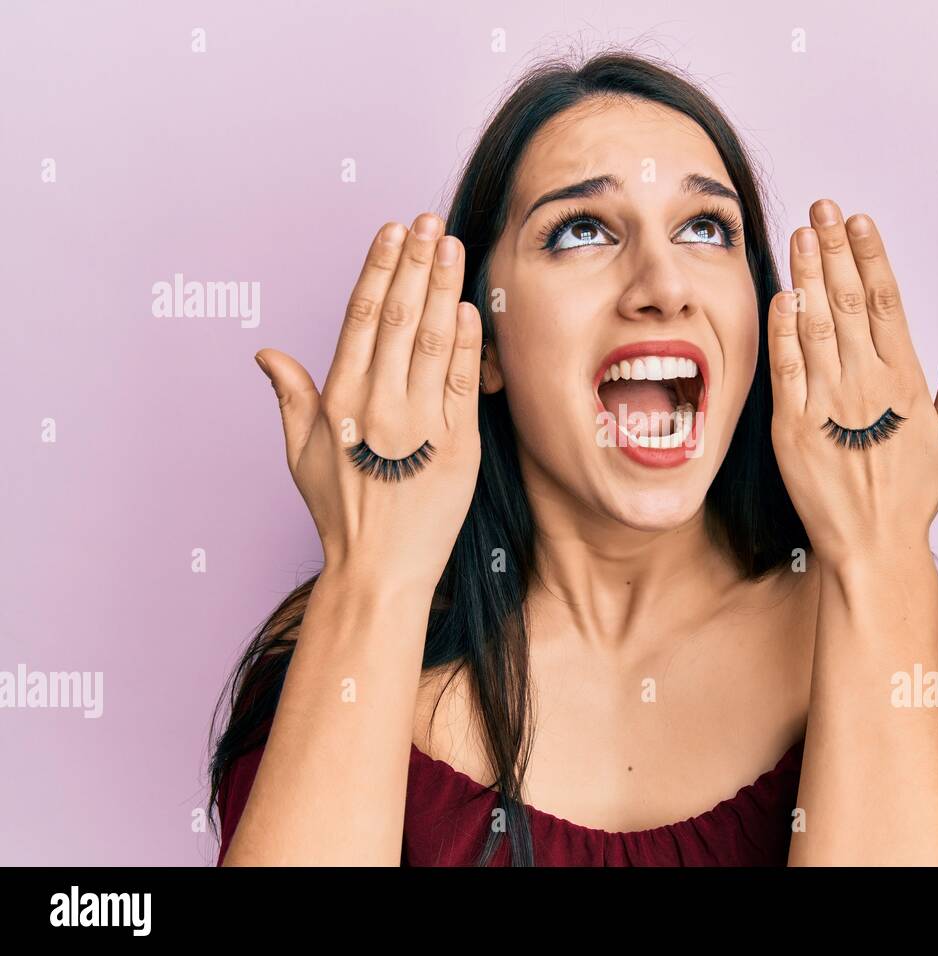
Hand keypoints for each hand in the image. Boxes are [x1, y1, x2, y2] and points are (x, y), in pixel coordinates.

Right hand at [254, 215, 482, 593]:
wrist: (379, 571)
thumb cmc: (341, 513)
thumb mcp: (301, 454)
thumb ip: (290, 397)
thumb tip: (266, 352)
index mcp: (339, 401)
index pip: (358, 318)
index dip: (377, 269)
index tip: (391, 232)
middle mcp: (377, 405)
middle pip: (396, 317)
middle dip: (413, 263)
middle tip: (428, 221)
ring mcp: (419, 425)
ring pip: (430, 340)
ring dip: (442, 288)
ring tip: (451, 245)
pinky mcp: (458, 447)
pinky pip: (462, 384)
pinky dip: (465, 343)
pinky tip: (469, 307)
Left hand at [767, 200, 937, 566]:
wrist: (874, 546)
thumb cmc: (914, 496)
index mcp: (905, 381)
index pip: (888, 303)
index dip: (872, 256)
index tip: (860, 221)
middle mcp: (866, 384)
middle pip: (850, 301)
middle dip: (834, 248)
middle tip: (822, 206)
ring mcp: (827, 403)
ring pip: (816, 324)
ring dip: (807, 275)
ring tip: (800, 233)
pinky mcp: (792, 427)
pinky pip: (785, 368)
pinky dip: (782, 329)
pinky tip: (780, 295)